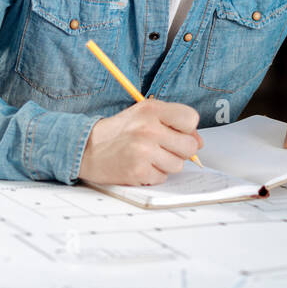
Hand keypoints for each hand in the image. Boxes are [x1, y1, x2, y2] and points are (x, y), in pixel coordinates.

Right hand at [78, 98, 204, 185]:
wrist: (87, 148)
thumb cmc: (118, 132)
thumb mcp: (143, 115)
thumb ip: (173, 123)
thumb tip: (199, 142)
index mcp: (151, 109)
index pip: (191, 119)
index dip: (187, 129)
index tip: (175, 131)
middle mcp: (148, 128)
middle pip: (189, 146)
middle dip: (179, 150)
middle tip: (161, 147)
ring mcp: (144, 151)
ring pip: (177, 165)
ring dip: (165, 164)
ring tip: (147, 156)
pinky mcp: (139, 171)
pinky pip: (162, 177)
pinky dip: (153, 174)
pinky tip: (139, 165)